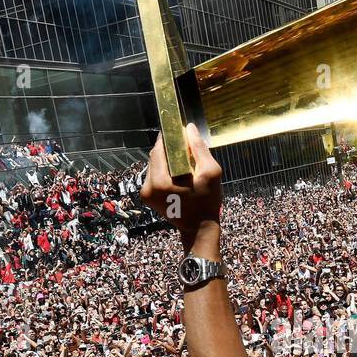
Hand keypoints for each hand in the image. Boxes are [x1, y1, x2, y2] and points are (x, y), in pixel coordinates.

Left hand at [139, 124, 222, 241]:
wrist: (199, 228)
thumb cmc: (207, 202)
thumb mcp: (210, 173)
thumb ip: (199, 149)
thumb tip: (189, 128)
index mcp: (160, 181)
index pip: (159, 149)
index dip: (169, 137)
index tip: (179, 130)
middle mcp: (148, 186)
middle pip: (155, 156)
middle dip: (169, 148)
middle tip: (184, 145)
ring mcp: (146, 192)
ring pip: (154, 165)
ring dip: (167, 159)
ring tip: (183, 160)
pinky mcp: (147, 196)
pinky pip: (154, 175)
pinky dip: (165, 170)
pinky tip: (179, 172)